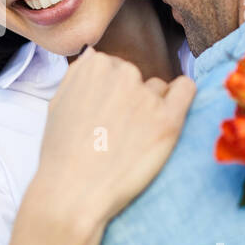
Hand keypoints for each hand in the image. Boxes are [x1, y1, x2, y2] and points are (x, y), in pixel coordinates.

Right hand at [29, 48, 195, 232]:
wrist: (73, 192)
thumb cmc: (62, 153)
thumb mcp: (57, 102)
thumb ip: (79, 74)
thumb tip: (94, 52)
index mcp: (94, 64)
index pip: (115, 67)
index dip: (111, 93)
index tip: (105, 115)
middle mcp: (121, 72)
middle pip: (138, 77)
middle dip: (132, 99)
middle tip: (118, 131)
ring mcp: (146, 95)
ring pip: (160, 90)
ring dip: (152, 107)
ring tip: (134, 138)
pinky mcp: (168, 119)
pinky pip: (187, 90)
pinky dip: (181, 99)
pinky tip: (168, 119)